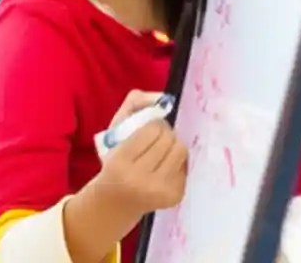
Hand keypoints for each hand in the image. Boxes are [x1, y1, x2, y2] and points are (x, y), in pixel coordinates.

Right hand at [91, 91, 187, 218]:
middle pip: (169, 140)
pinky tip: (164, 166)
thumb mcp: (114, 130)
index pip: (152, 130)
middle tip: (157, 136)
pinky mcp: (175, 197)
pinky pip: (185, 166)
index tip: (148, 127)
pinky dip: (176, 161)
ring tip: (162, 148)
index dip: (153, 123)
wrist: (115, 202)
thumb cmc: (114, 160)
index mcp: (121, 162)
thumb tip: (162, 98)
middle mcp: (141, 180)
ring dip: (173, 144)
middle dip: (165, 132)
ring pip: (181, 151)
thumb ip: (134, 104)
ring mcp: (160, 191)